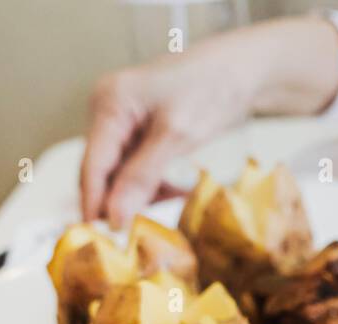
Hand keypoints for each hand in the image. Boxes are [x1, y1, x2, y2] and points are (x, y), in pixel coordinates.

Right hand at [80, 46, 260, 225]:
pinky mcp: (143, 128)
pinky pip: (137, 164)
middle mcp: (110, 109)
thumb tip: (114, 216)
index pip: (92, 165)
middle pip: (103, 170)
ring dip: (141, 194)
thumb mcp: (176, 136)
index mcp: (110, 103)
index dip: (96, 204)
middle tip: (137, 233)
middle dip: (119, 201)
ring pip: (121, 171)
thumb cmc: (212, 88)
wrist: (244, 69)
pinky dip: (153, 182)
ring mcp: (126, 119)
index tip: (104, 239)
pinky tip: (175, 190)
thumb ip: (142, 177)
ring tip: (169, 205)